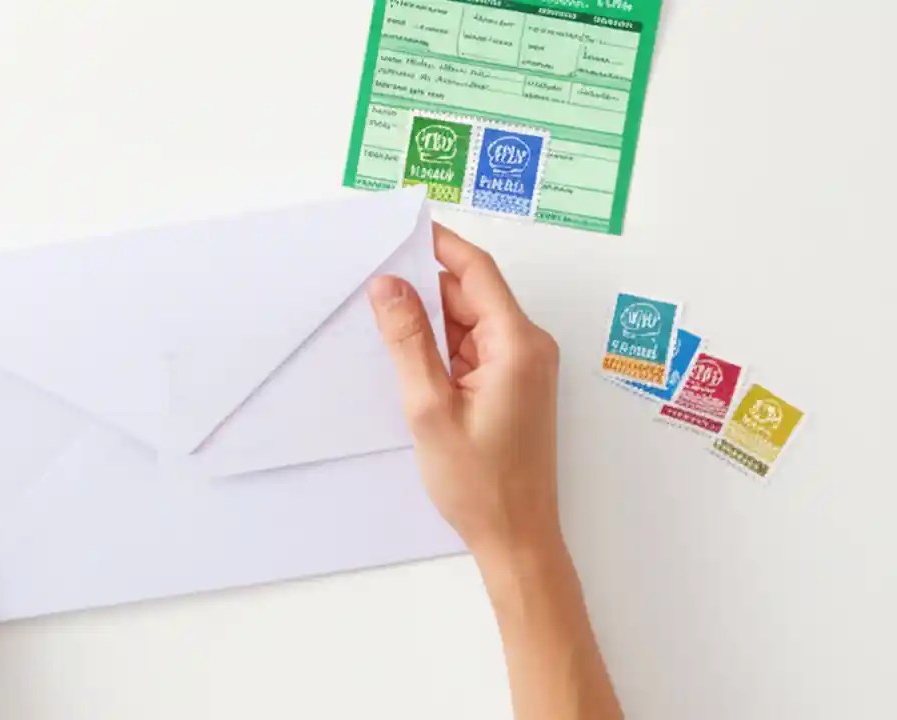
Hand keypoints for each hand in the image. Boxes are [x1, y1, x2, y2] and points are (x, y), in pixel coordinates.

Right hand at [368, 224, 561, 560]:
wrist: (516, 538)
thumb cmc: (480, 483)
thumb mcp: (430, 407)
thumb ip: (408, 342)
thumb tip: (388, 286)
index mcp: (517, 344)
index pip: (476, 271)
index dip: (439, 244)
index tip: (403, 227)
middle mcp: (527, 347)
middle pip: (470, 295)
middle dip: (424, 289)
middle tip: (374, 287)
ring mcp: (522, 367)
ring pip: (468, 324)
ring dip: (430, 324)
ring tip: (384, 332)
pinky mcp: (512, 387)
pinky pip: (472, 350)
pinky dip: (441, 350)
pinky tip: (409, 363)